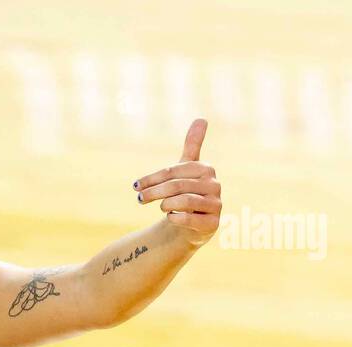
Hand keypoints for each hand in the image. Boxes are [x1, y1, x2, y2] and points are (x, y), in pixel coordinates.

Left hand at [134, 118, 220, 245]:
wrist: (193, 223)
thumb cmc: (186, 193)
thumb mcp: (186, 170)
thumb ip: (192, 145)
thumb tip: (202, 118)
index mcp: (205, 169)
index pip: (174, 171)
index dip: (152, 178)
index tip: (135, 186)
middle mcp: (214, 185)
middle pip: (177, 185)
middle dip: (154, 192)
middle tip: (139, 199)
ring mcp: (216, 204)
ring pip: (185, 201)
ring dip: (166, 205)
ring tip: (160, 207)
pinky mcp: (213, 223)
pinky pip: (190, 219)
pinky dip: (175, 218)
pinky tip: (170, 217)